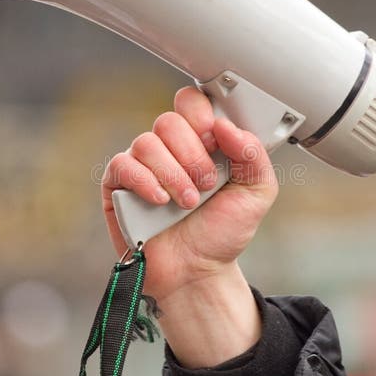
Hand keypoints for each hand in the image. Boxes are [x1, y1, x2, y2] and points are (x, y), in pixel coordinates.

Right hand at [101, 87, 277, 365]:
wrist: (198, 272)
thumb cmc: (221, 233)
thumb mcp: (257, 193)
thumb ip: (253, 154)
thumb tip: (228, 126)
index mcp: (200, 142)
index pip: (192, 103)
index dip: (202, 115)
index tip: (216, 141)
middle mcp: (169, 150)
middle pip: (170, 121)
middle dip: (193, 154)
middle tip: (207, 183)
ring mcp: (142, 166)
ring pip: (148, 142)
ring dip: (174, 174)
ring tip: (189, 202)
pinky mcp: (118, 186)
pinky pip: (123, 165)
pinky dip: (145, 182)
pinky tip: (161, 201)